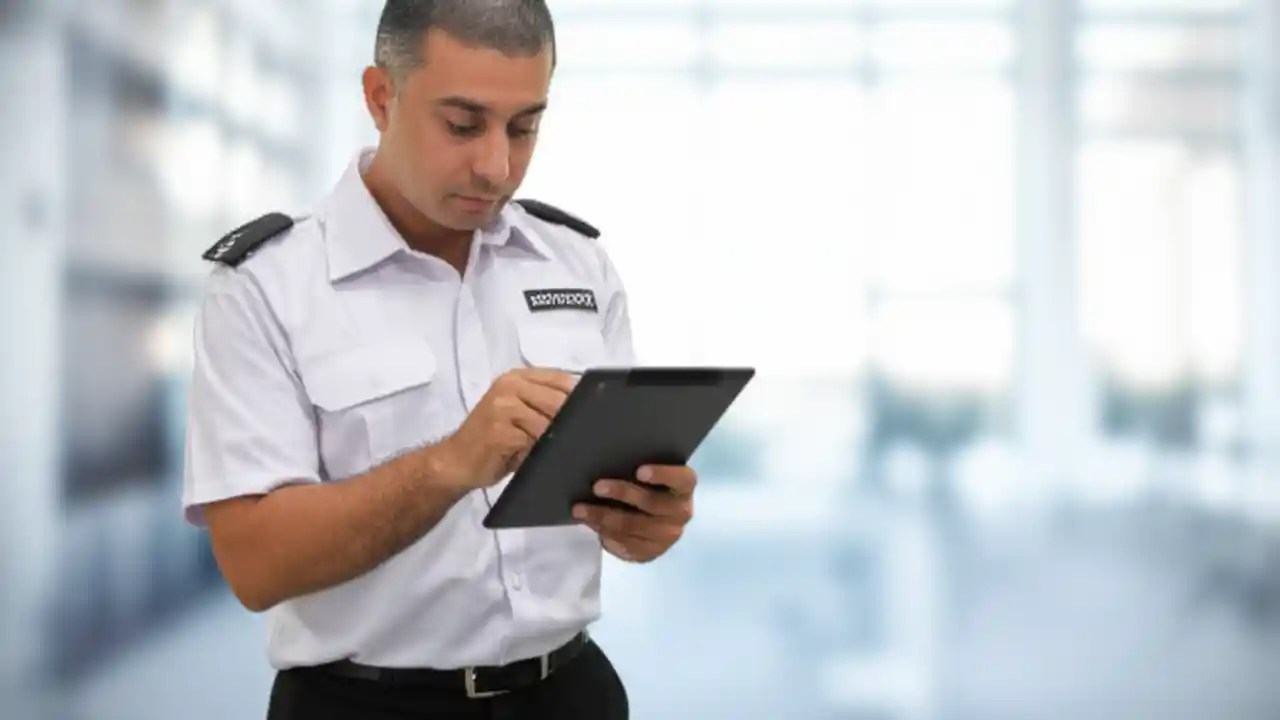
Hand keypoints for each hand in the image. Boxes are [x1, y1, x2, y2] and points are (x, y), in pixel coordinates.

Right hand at [433, 369, 576, 491]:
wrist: (455, 462)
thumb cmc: (493, 441)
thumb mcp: (520, 415)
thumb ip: (545, 406)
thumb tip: (587, 412)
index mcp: (516, 377)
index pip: (561, 380)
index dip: (579, 399)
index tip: (589, 417)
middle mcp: (509, 385)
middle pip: (558, 400)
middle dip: (570, 423)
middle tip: (579, 439)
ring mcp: (502, 405)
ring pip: (548, 421)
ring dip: (555, 440)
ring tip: (553, 451)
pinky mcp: (499, 429)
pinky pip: (534, 440)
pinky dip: (540, 451)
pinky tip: (535, 458)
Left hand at [573, 465, 696, 562]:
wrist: (650, 516)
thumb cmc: (644, 484)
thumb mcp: (645, 471)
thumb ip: (634, 463)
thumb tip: (605, 456)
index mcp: (684, 487)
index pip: (682, 479)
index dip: (663, 475)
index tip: (639, 471)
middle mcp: (681, 512)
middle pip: (652, 503)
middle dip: (622, 493)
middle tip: (597, 487)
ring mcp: (668, 536)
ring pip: (633, 527)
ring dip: (603, 517)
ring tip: (580, 509)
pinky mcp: (652, 553)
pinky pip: (626, 546)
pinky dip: (606, 534)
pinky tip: (590, 524)